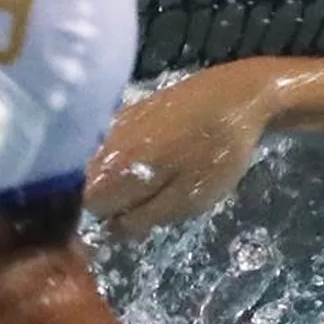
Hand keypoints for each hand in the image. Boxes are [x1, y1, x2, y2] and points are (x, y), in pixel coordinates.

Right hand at [87, 60, 283, 238]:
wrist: (239, 94)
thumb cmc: (217, 154)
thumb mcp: (187, 200)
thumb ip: (142, 218)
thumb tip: (112, 229)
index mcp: (112, 170)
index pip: (85, 206)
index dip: (111, 215)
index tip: (139, 212)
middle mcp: (101, 145)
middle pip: (88, 184)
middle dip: (116, 196)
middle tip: (157, 192)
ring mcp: (112, 123)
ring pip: (101, 165)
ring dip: (123, 176)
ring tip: (164, 171)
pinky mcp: (127, 110)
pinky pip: (114, 144)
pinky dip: (130, 154)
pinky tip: (161, 151)